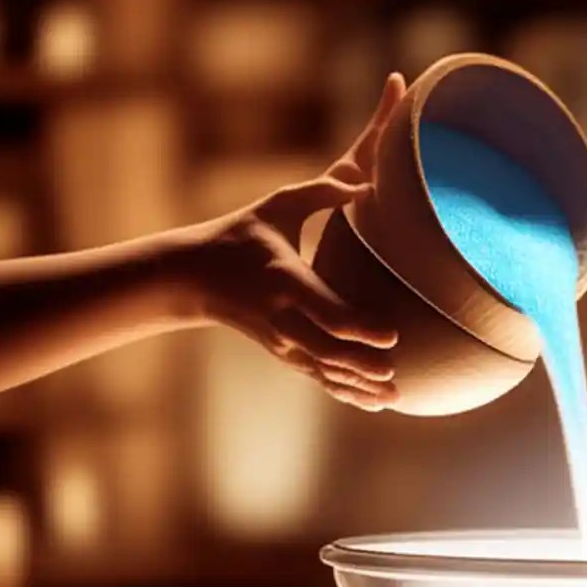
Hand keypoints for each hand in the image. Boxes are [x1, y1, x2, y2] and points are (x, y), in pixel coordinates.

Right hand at [186, 74, 406, 411]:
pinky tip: (375, 403)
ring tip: (394, 395)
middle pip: (328, 352)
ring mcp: (282, 340)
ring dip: (358, 386)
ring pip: (324, 371)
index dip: (360, 328)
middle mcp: (284, 318)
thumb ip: (321, 191)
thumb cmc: (241, 233)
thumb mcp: (276, 206)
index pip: (327, 314)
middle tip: (395, 372)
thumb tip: (364, 183)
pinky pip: (317, 377)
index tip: (392, 334)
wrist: (192, 276)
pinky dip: (345, 391)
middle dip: (361, 365)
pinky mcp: (283, 352)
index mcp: (286, 282)